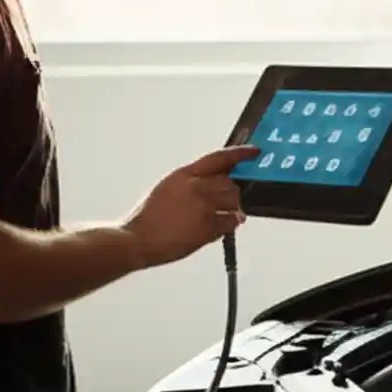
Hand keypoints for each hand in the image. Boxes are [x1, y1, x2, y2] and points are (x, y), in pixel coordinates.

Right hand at [121, 146, 260, 267]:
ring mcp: (203, 206)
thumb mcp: (168, 188)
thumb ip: (191, 183)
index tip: (253, 151)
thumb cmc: (148, 218)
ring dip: (233, 209)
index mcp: (183, 175)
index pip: (218, 158)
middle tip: (225, 201)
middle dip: (231, 192)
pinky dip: (229, 224)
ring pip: (234, 201)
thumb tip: (214, 183)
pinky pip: (231, 221)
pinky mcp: (208, 226)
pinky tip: (221, 227)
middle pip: (230, 182)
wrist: (138, 240)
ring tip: (223, 215)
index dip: (239, 154)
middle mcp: (195, 187)